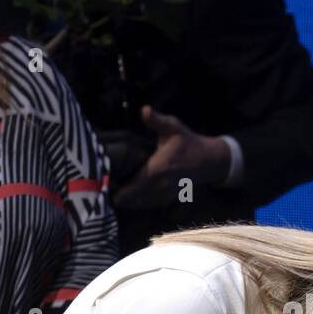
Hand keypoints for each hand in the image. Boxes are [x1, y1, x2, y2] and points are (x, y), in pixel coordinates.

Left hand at [112, 106, 230, 209]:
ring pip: (141, 204)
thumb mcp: (173, 127)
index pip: (136, 185)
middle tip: (104, 186)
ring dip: (127, 200)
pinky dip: (137, 202)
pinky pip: (148, 204)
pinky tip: (127, 196)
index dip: (120, 190)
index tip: (107, 185)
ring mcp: (166, 194)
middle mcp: (162, 185)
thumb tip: (144, 109)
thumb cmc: (187, 141)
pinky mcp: (168, 198)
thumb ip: (156, 120)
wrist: (208, 160)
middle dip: (119, 195)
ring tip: (113, 191)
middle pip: (134, 198)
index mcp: (160, 168)